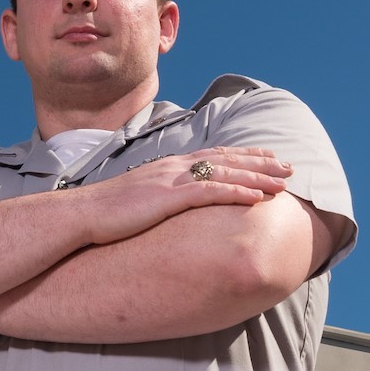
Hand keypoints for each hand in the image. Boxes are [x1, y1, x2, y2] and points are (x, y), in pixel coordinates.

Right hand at [68, 146, 292, 245]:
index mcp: (168, 166)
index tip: (267, 157)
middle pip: (227, 159)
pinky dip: (238, 193)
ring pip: (226, 174)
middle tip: (289, 165)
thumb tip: (173, 207)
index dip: (244, 155)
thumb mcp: (139, 200)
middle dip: (260, 162)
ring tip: (284, 182)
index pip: (213, 155)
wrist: (80, 216)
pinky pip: (211, 193)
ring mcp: (172, 180)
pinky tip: (258, 198)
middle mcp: (174, 167)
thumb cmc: (106, 214)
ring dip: (258, 177)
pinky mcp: (169, 198)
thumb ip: (160, 197)